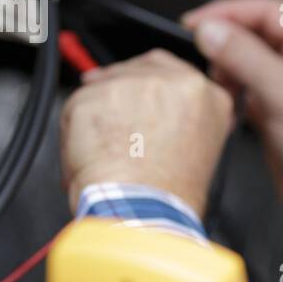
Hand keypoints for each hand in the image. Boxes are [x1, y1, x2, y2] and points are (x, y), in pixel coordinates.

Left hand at [59, 48, 233, 215]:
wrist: (143, 210)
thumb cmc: (169, 195)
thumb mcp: (199, 149)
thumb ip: (180, 119)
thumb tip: (154, 112)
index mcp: (208, 97)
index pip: (172, 71)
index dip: (146, 86)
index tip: (135, 98)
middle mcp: (175, 82)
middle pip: (134, 70)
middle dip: (119, 93)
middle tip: (110, 124)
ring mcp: (134, 85)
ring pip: (104, 88)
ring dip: (98, 116)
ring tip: (106, 154)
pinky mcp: (97, 95)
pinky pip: (77, 106)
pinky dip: (74, 132)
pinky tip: (90, 155)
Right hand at [181, 0, 282, 226]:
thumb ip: (244, 57)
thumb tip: (211, 29)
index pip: (268, 9)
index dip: (227, 13)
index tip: (193, 24)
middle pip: (257, 32)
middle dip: (227, 47)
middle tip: (206, 63)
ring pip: (250, 59)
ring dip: (229, 72)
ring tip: (222, 91)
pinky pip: (251, 85)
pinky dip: (235, 94)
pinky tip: (229, 109)